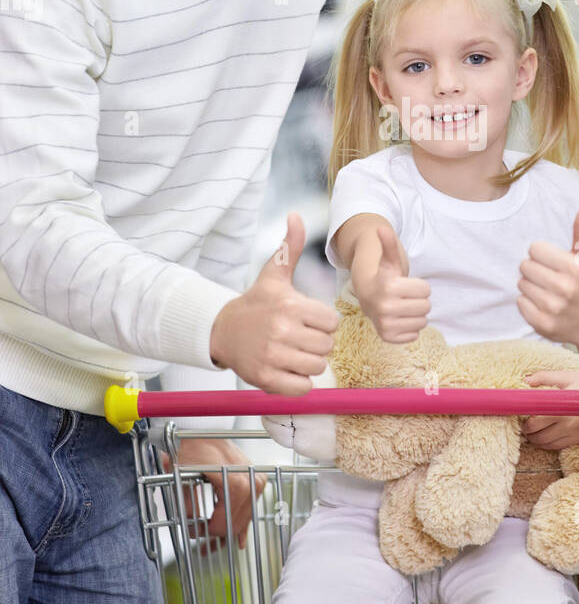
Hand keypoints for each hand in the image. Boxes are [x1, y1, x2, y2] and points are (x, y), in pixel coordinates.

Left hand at [162, 437, 266, 550]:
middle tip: (198, 534)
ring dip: (229, 529)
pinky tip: (239, 539)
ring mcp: (256, 480)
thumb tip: (191, 525)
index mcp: (236, 485)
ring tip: (212, 541)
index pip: (223, 525)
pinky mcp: (257, 478)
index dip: (205, 532)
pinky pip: (250, 507)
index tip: (192, 530)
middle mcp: (251, 483)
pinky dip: (242, 521)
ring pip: (244, 518)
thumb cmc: (191, 446)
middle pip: (235, 524)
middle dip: (217, 534)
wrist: (202, 427)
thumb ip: (186, 505)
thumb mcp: (181, 477)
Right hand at [209, 213, 339, 393]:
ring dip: (309, 363)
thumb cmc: (256, 303)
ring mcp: (273, 357)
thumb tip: (296, 215)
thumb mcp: (273, 275)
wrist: (222, 331)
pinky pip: (302, 388)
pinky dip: (298, 383)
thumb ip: (289, 247)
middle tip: (300, 337)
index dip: (322, 322)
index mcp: (289, 306)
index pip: (331, 322)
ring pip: (317, 368)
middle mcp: (281, 331)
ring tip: (293, 352)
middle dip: (317, 343)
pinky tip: (287, 369)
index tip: (307, 320)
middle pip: (326, 346)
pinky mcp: (266, 380)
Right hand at [352, 223, 430, 342]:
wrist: (367, 295)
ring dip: (415, 314)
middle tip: (405, 296)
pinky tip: (399, 319)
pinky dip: (410, 328)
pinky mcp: (388, 337)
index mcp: (388, 287)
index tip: (405, 284)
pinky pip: (415, 335)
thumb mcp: (388, 259)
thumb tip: (381, 228)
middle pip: (426, 306)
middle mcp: (385, 307)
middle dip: (419, 300)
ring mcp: (385, 324)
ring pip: (423, 321)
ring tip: (402, 307)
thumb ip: (388, 243)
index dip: (419, 285)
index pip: (426, 289)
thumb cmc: (383, 275)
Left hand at [517, 207, 578, 349]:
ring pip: (521, 284)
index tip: (554, 261)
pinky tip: (543, 304)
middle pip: (525, 266)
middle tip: (549, 277)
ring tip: (547, 290)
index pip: (535, 249)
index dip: (542, 253)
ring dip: (530, 285)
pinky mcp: (543, 324)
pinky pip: (520, 303)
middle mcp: (566, 288)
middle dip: (535, 269)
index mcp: (576, 268)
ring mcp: (554, 308)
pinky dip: (527, 302)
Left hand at [522, 369, 578, 445]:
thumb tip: (527, 380)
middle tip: (524, 427)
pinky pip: (560, 447)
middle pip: (538, 436)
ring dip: (536, 441)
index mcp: (561, 409)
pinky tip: (546, 438)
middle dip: (528, 433)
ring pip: (547, 444)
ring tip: (532, 433)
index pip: (534, 422)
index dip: (524, 422)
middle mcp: (567, 424)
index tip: (520, 417)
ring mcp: (574, 434)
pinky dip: (549, 444)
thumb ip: (545, 377)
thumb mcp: (568, 377)